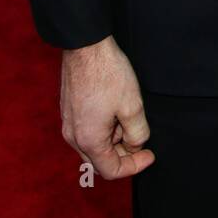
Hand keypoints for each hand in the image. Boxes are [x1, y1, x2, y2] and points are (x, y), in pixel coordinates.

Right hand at [60, 35, 155, 178]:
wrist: (85, 46)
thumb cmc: (108, 74)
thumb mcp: (132, 106)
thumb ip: (137, 133)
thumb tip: (136, 145)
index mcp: (89, 140)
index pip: (111, 171)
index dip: (134, 166)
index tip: (149, 154)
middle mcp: (73, 137)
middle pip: (100, 161)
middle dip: (123, 154)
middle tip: (140, 138)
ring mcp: (68, 123)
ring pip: (93, 146)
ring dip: (113, 140)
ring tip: (127, 115)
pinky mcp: (68, 111)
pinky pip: (87, 131)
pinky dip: (103, 129)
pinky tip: (114, 109)